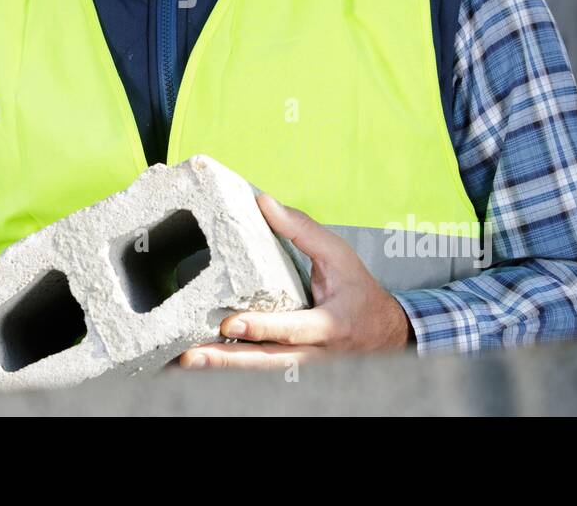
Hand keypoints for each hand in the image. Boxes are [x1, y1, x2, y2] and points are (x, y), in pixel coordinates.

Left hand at [176, 191, 413, 370]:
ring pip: (263, 374)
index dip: (262, 328)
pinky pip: (264, 374)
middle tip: (193, 356)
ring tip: (190, 362)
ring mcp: (306, 369)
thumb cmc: (359, 290)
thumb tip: (264, 203)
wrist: (386, 333)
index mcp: (330, 325)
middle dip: (230, 360)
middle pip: (270, 363)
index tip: (230, 323)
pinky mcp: (295, 372)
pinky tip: (207, 363)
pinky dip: (234, 371)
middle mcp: (317, 354)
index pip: (293, 329)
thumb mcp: (339, 255)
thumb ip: (302, 229)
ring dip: (225, 369)